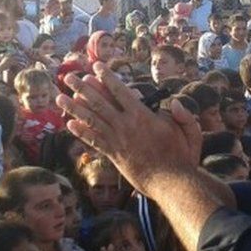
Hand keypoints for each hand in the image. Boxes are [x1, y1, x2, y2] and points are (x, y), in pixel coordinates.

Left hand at [56, 62, 201, 196]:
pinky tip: (69, 125)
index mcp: (142, 116)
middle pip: (99, 102)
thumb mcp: (190, 132)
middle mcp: (125, 126)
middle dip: (83, 88)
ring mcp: (117, 141)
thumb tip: (174, 102)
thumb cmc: (181, 157)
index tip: (96, 67)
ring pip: (91, 120)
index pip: (120, 91)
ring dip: (74, 108)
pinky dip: (80, 132)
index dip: (107, 77)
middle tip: (69, 77)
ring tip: (60, 97)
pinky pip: (93, 141)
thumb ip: (184, 115)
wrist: (170, 183)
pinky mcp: (113, 155)